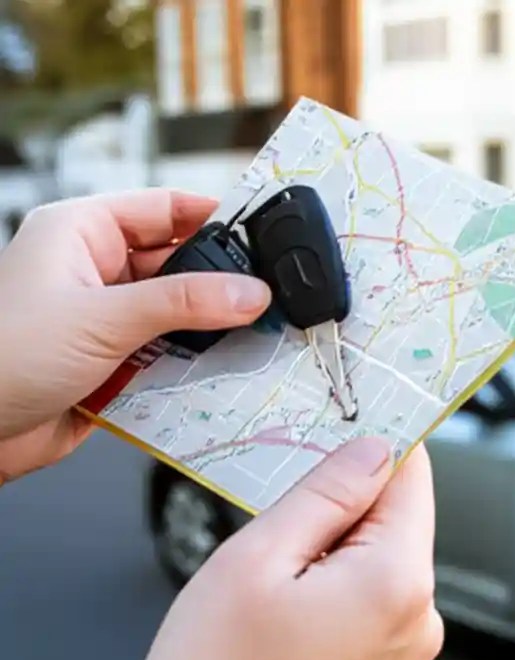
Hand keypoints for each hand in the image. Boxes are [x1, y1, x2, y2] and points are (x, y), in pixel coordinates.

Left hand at [0, 189, 270, 484]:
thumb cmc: (1, 357)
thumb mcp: (103, 319)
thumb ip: (184, 303)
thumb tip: (249, 291)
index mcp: (81, 233)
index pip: (165, 208)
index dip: (215, 217)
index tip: (265, 234)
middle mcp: (94, 271)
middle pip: (180, 266)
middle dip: (220, 286)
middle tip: (264, 300)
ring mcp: (104, 319)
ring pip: (178, 315)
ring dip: (208, 332)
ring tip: (249, 339)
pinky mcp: (112, 364)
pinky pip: (168, 357)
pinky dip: (192, 367)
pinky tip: (218, 374)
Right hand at [126, 437, 443, 659]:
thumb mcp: (254, 561)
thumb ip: (323, 494)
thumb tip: (372, 447)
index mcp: (397, 582)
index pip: (412, 473)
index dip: (371, 443)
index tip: (336, 430)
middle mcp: (419, 619)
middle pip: (397, 517)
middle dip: (341, 507)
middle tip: (277, 528)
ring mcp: (408, 651)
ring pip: (380, 560)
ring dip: (334, 553)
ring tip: (274, 589)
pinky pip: (372, 603)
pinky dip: (336, 592)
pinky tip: (287, 617)